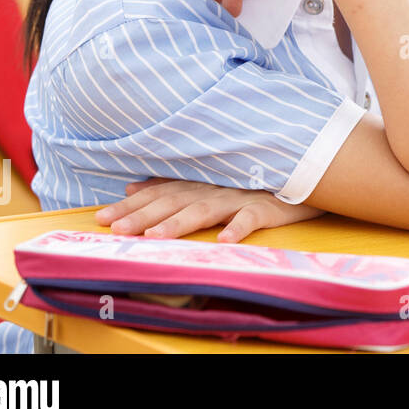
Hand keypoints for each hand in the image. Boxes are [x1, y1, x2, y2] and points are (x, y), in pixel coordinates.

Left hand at [95, 178, 323, 242]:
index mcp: (200, 181)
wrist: (306, 169)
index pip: (160, 192)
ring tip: (156, 239)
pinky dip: (238, 226)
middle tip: (117, 231)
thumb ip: (173, 183)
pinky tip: (224, 239)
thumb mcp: (210, 179)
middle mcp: (215, 186)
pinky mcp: (269, 204)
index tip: (102, 219)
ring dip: (179, 223)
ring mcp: (241, 194)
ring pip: (205, 208)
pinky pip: (252, 216)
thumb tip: (131, 186)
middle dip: (143, 216)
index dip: (132, 205)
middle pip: (174, 200)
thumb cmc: (253, 179)